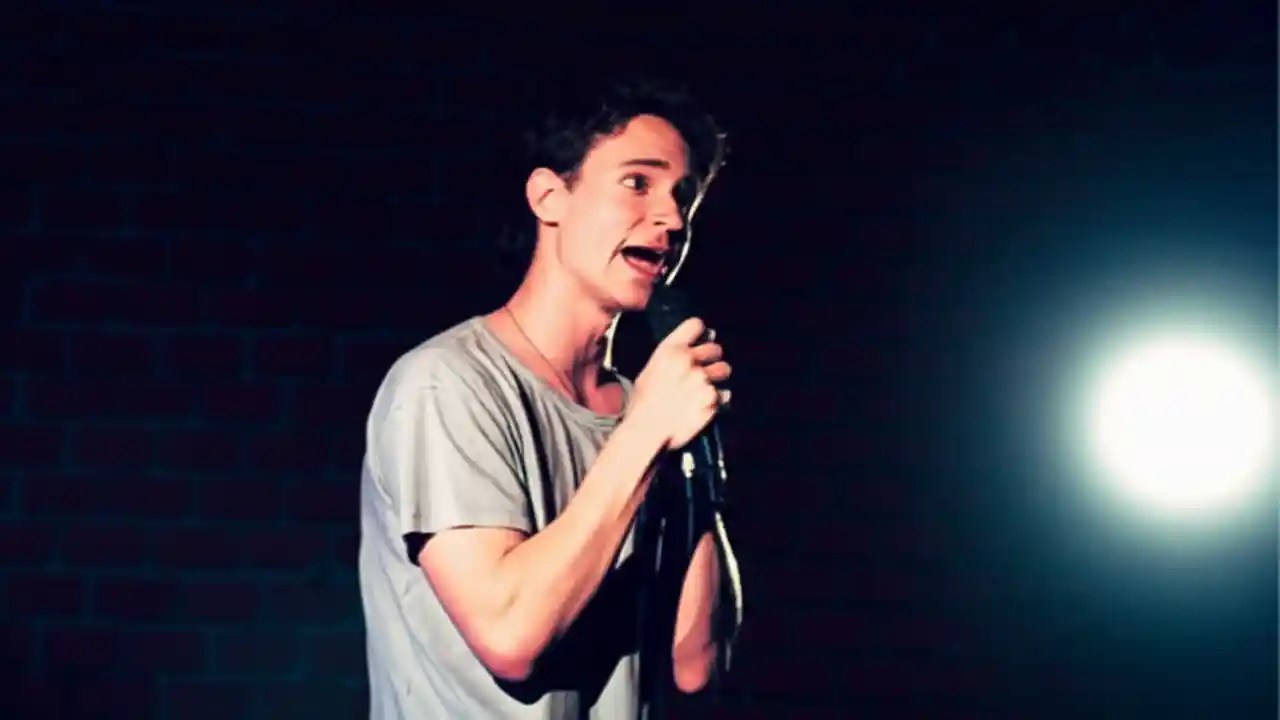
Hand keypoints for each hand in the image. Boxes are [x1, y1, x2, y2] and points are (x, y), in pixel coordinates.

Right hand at [627, 317, 731, 452]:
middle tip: (704, 370)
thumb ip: (670, 357)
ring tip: (706, 388)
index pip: (695, 325)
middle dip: (711, 358)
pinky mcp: (712, 398)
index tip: (701, 338)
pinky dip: (718, 399)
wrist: (647, 430)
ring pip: (724, 369)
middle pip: (715, 347)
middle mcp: (688, 360)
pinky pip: (725, 393)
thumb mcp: (650, 371)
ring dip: (718, 377)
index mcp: (670, 350)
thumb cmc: (643, 404)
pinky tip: (705, 404)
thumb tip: (689, 350)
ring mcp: (702, 379)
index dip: (700, 332)